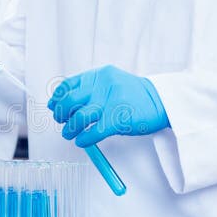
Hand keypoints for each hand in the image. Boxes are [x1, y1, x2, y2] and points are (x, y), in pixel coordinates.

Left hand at [48, 65, 168, 146]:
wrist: (162, 101)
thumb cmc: (134, 96)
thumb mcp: (111, 83)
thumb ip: (90, 90)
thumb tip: (64, 104)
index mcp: (99, 76)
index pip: (68, 85)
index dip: (57, 98)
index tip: (54, 107)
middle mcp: (103, 86)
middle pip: (69, 102)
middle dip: (61, 115)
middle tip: (63, 122)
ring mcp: (111, 103)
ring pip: (79, 118)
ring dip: (69, 130)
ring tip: (70, 134)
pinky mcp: (118, 120)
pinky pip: (93, 132)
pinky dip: (84, 139)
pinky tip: (83, 141)